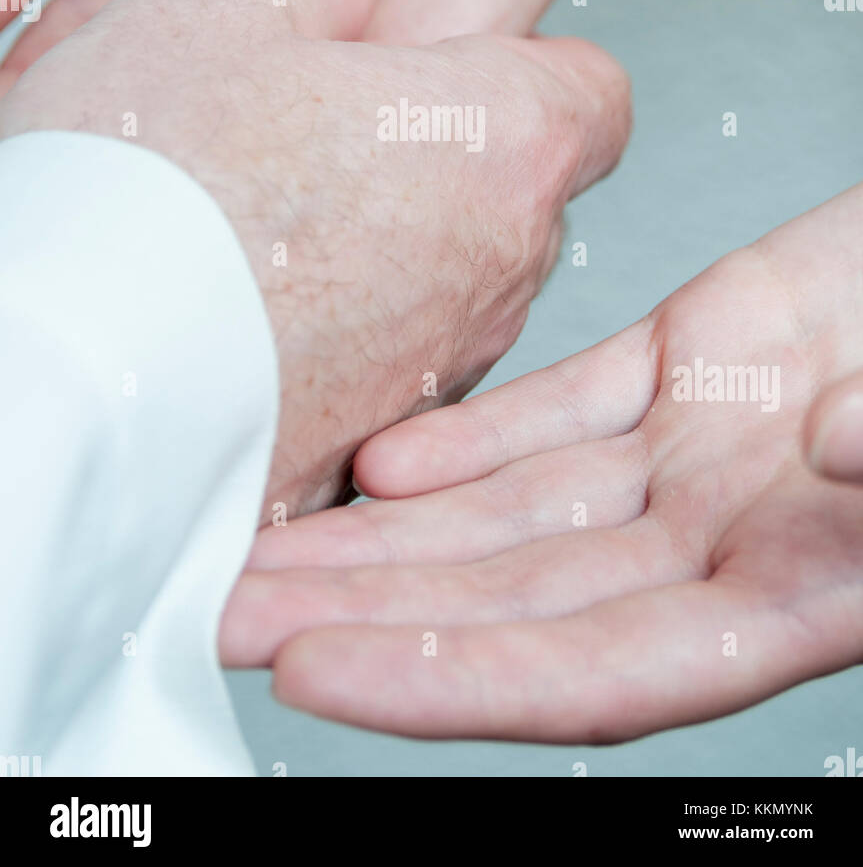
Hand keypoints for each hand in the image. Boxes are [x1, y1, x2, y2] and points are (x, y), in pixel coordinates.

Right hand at [0, 0, 629, 515]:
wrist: (64, 385)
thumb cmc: (146, 193)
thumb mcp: (215, 8)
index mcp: (497, 144)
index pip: (591, 97)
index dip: (531, 72)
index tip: (459, 67)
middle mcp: (492, 274)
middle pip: (510, 196)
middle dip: (436, 162)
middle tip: (326, 137)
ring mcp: (432, 376)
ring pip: (441, 290)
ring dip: (378, 255)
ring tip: (259, 227)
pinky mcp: (359, 451)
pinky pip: (371, 379)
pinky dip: (327, 347)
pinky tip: (235, 316)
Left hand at [222, 184, 862, 738]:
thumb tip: (831, 467)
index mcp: (798, 596)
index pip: (597, 673)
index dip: (456, 684)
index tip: (320, 677)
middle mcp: (726, 542)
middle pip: (516, 603)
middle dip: (372, 615)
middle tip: (231, 613)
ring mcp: (698, 458)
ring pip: (512, 512)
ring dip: (387, 533)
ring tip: (269, 544)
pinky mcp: (687, 367)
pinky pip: (558, 417)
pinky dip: (470, 438)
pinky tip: (382, 457)